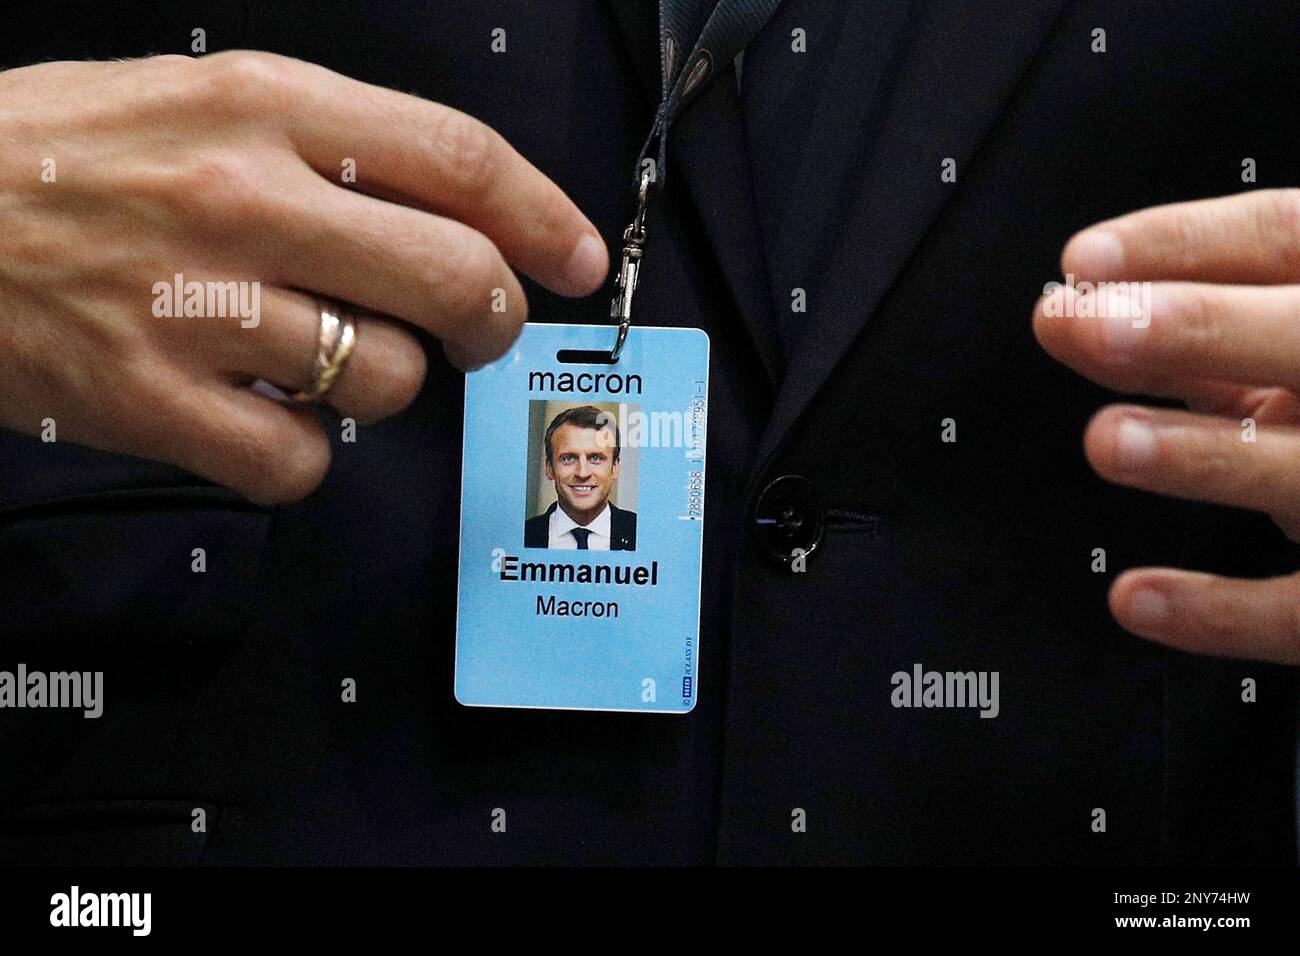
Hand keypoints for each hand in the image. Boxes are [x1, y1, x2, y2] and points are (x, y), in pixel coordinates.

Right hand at [0, 52, 607, 502]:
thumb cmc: (54, 156)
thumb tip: (448, 211)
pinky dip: (305, 453)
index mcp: (262, 106)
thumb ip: (325, 145)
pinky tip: (268, 415)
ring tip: (327, 358)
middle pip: (452, 278)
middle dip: (496, 320)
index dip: (541, 216)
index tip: (577, 258)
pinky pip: (300, 460)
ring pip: (388, 379)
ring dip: (389, 384)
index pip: (456, 158)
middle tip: (482, 329)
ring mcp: (199, 307)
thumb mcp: (193, 100)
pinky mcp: (152, 403)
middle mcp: (243, 199)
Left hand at [1035, 189, 1299, 663]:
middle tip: (1087, 323)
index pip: (1288, 238)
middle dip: (1199, 326)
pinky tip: (1134, 598)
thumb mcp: (1286, 350)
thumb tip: (1070, 321)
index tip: (1082, 259)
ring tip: (1108, 439)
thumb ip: (1192, 339)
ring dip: (1206, 457)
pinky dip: (1221, 613)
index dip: (1185, 244)